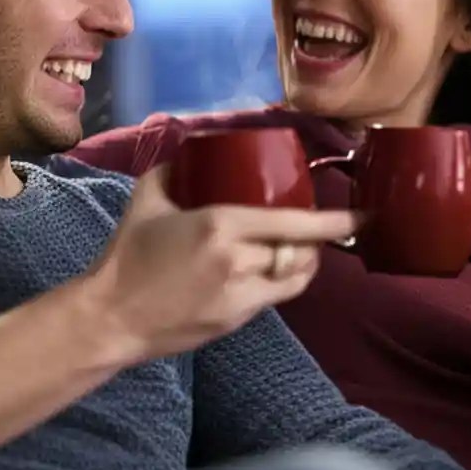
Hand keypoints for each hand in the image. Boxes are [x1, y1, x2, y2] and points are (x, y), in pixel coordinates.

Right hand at [78, 164, 359, 361]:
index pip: (293, 224)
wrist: (111, 317)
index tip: (359, 215)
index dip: (332, 222)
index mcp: (220, 227)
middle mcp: (238, 262)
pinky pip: (275, 297)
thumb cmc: (127, 255)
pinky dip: (282, 281)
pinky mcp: (237, 320)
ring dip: (305, 263)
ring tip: (303, 248)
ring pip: (294, 279)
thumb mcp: (147, 199)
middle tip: (319, 225)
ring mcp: (240, 297)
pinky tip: (272, 270)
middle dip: (316, 240)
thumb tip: (195, 149)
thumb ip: (174, 168)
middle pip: (300, 252)